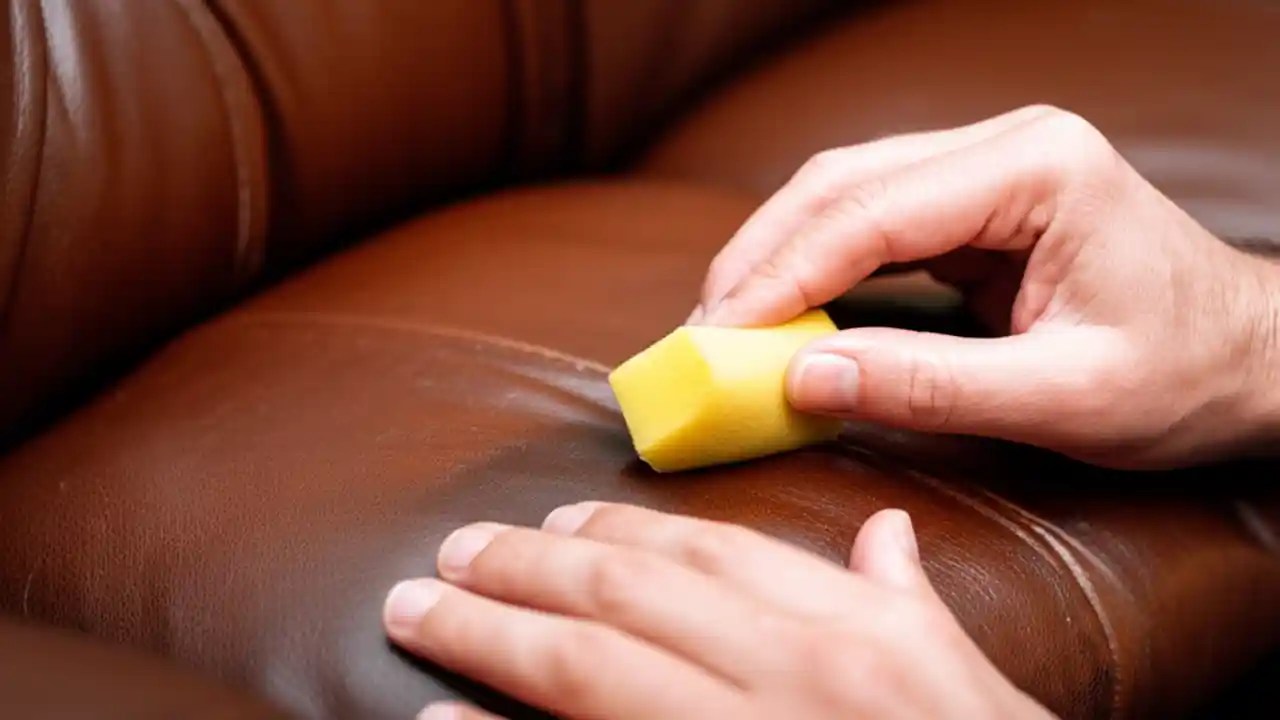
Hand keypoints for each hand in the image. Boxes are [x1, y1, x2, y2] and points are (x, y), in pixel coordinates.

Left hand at [382, 503, 1053, 719]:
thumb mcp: (964, 684)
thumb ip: (909, 602)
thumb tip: (884, 533)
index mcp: (854, 636)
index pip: (712, 554)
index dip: (620, 532)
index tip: (559, 523)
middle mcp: (792, 680)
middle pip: (627, 601)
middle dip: (525, 568)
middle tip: (454, 552)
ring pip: (588, 673)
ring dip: (489, 633)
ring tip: (419, 609)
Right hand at [690, 105, 1279, 469]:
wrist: (1250, 361)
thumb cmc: (1183, 376)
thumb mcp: (1062, 397)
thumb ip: (929, 388)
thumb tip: (804, 380)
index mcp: (1035, 169)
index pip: (870, 212)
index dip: (781, 275)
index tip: (715, 335)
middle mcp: (1004, 147)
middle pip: (839, 184)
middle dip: (759, 259)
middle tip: (700, 335)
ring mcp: (986, 169)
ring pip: (841, 194)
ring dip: (775, 257)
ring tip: (723, 326)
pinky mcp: (972, 205)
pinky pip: (868, 222)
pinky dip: (813, 266)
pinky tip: (780, 311)